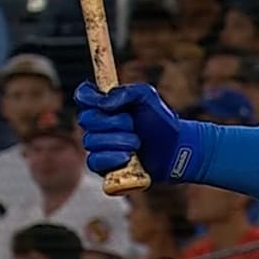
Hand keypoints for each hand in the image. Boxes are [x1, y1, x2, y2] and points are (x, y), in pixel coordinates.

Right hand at [74, 82, 189, 181]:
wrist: (174, 148)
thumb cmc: (161, 121)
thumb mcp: (149, 98)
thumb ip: (128, 92)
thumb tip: (104, 103)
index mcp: (105, 104)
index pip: (84, 95)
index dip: (89, 97)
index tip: (102, 101)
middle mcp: (97, 124)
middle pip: (87, 119)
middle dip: (113, 122)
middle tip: (132, 124)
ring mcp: (98, 145)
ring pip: (91, 141)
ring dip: (118, 141)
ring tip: (137, 142)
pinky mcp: (101, 166)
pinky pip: (94, 161)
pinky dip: (112, 158)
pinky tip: (128, 157)